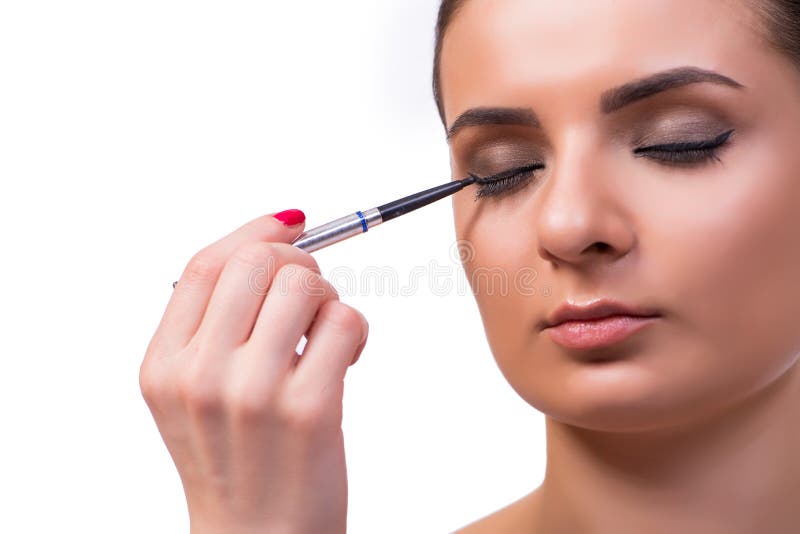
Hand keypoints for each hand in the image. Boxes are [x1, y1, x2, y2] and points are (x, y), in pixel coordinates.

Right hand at [139, 210, 368, 533]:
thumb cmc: (237, 459)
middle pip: (256, 261)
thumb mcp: (193, 393)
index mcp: (163, 365)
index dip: (255, 231)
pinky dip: (356, 329)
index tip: (292, 223)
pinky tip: (347, 358)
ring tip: (325, 335)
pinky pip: (345, 321)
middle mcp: (199, 375)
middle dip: (298, 264)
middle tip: (310, 297)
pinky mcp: (309, 409)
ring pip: (304, 284)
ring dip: (328, 299)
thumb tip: (277, 233)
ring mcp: (253, 392)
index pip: (206, 265)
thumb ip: (215, 322)